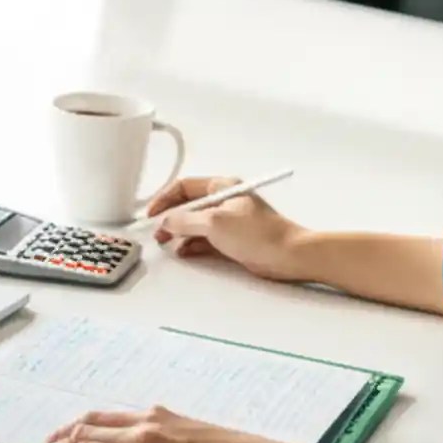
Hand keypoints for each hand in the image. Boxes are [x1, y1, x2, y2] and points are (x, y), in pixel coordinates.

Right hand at [148, 176, 307, 281]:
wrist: (290, 255)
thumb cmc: (258, 234)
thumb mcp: (214, 223)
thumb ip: (185, 221)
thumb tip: (165, 222)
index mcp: (222, 187)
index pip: (184, 187)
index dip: (165, 199)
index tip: (152, 215)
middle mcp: (225, 201)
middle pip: (188, 206)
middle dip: (170, 218)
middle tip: (157, 232)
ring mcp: (229, 221)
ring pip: (195, 224)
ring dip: (179, 233)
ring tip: (166, 244)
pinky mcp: (234, 240)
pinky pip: (205, 240)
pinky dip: (192, 245)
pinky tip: (183, 252)